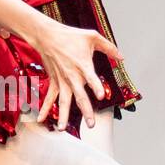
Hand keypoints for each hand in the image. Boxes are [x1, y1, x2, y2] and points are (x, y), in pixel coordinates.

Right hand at [26, 15, 123, 129]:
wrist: (47, 36)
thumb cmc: (70, 36)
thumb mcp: (92, 37)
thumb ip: (109, 47)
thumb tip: (122, 57)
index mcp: (83, 65)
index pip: (91, 78)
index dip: (96, 87)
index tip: (101, 96)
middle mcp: (72, 76)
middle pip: (80, 96)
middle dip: (85, 111)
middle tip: (91, 124)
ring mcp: (62, 81)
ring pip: (63, 101)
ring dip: (63, 115)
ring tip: (63, 128)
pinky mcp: (54, 81)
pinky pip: (50, 97)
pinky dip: (45, 108)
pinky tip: (42, 119)